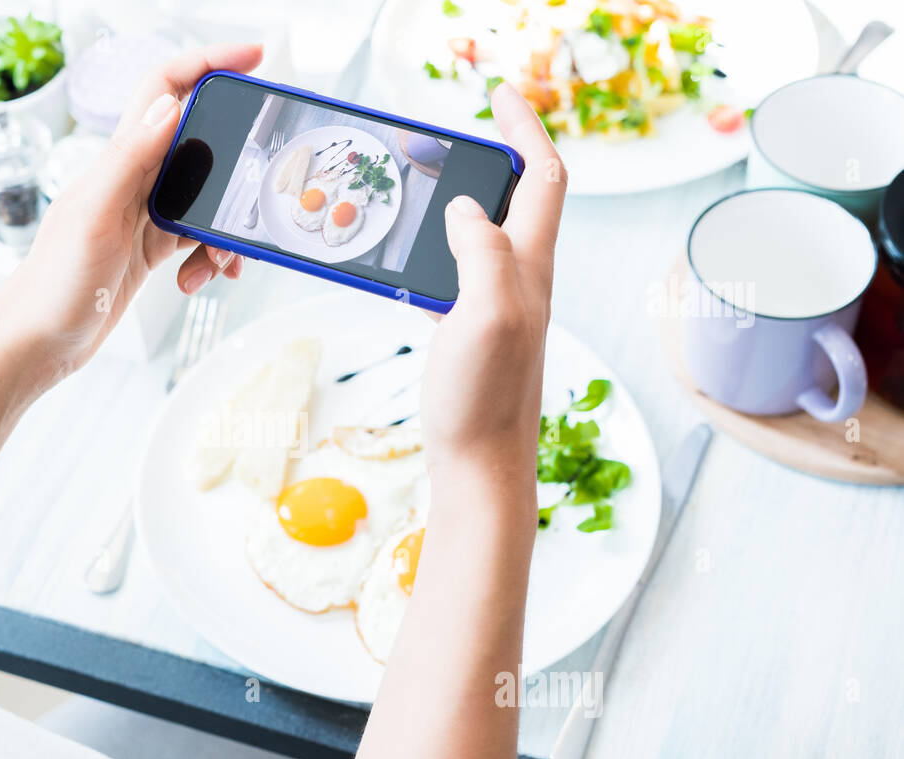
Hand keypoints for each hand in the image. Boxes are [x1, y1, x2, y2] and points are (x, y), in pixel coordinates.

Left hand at [0, 43, 262, 384]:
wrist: (36, 344)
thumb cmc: (52, 286)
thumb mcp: (95, 217)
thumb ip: (130, 160)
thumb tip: (169, 104)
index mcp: (120, 161)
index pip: (167, 88)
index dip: (209, 63)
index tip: (255, 59)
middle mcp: (132, 180)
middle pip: (201, 146)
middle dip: (237, 170)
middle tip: (261, 193)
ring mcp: (141, 215)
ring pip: (204, 199)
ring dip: (225, 228)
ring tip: (224, 261)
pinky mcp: (147, 249)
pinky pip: (195, 238)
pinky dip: (208, 258)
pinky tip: (195, 280)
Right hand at [419, 82, 565, 487]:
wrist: (481, 467)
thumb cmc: (485, 399)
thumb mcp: (486, 314)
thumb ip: (483, 252)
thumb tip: (469, 205)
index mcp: (529, 267)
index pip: (542, 177)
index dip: (526, 129)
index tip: (499, 95)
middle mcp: (523, 282)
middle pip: (522, 198)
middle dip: (497, 155)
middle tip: (453, 138)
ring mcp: (502, 309)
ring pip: (491, 235)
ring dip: (466, 200)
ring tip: (425, 188)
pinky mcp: (477, 335)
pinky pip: (464, 273)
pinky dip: (442, 249)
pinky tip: (412, 260)